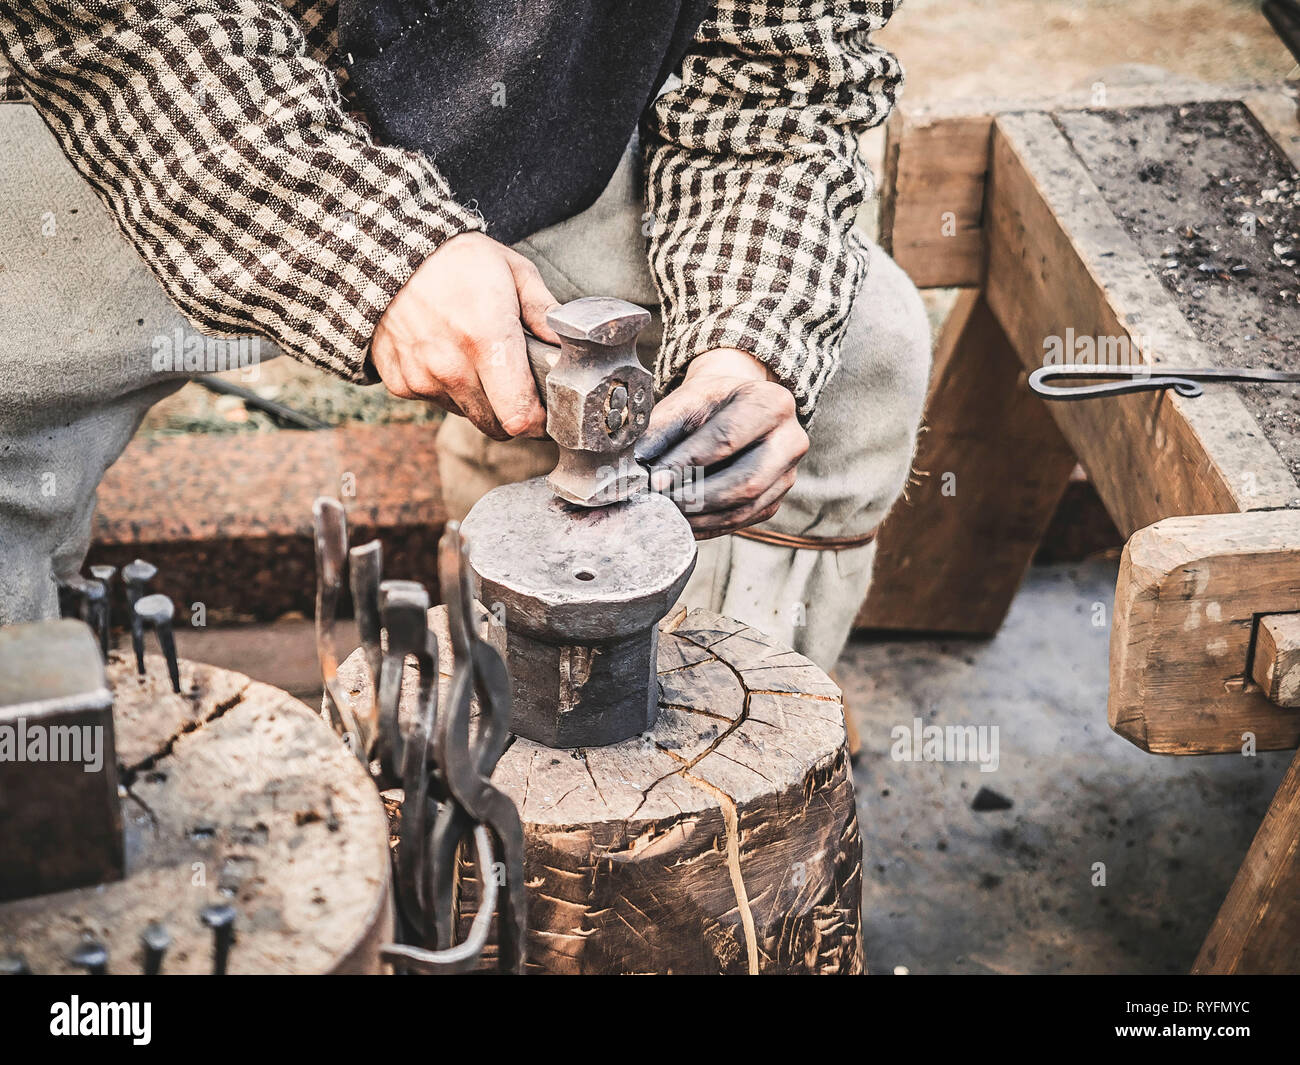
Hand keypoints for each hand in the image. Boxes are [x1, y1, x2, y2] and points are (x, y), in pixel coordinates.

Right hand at [370, 232, 558, 439]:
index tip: (545, 413)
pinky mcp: (400, 382)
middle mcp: (451, 366)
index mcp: (486, 340)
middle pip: (496, 426)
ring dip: (480, 400)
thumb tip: (568, 347)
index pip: (519, 416)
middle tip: (517, 386)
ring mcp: (421, 378)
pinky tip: (446, 355)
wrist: (386, 251)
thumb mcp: (514, 272)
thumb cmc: (457, 259)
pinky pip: (436, 401)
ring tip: (477, 359)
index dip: (539, 423)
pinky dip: (446, 388)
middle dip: (512, 414)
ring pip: (467, 415)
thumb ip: (546, 314)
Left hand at [635, 348, 808, 538]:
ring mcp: (788, 474)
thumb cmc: (710, 403)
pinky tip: (681, 522)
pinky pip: (742, 521)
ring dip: (700, 517)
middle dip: (696, 497)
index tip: (655, 478)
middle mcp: (791, 440)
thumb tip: (636, 462)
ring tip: (666, 514)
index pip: (727, 439)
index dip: (688, 462)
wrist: (735, 407)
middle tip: (660, 502)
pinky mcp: (776, 499)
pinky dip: (708, 525)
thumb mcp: (686, 400)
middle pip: (745, 481)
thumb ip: (663, 428)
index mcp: (772, 403)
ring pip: (744, 508)